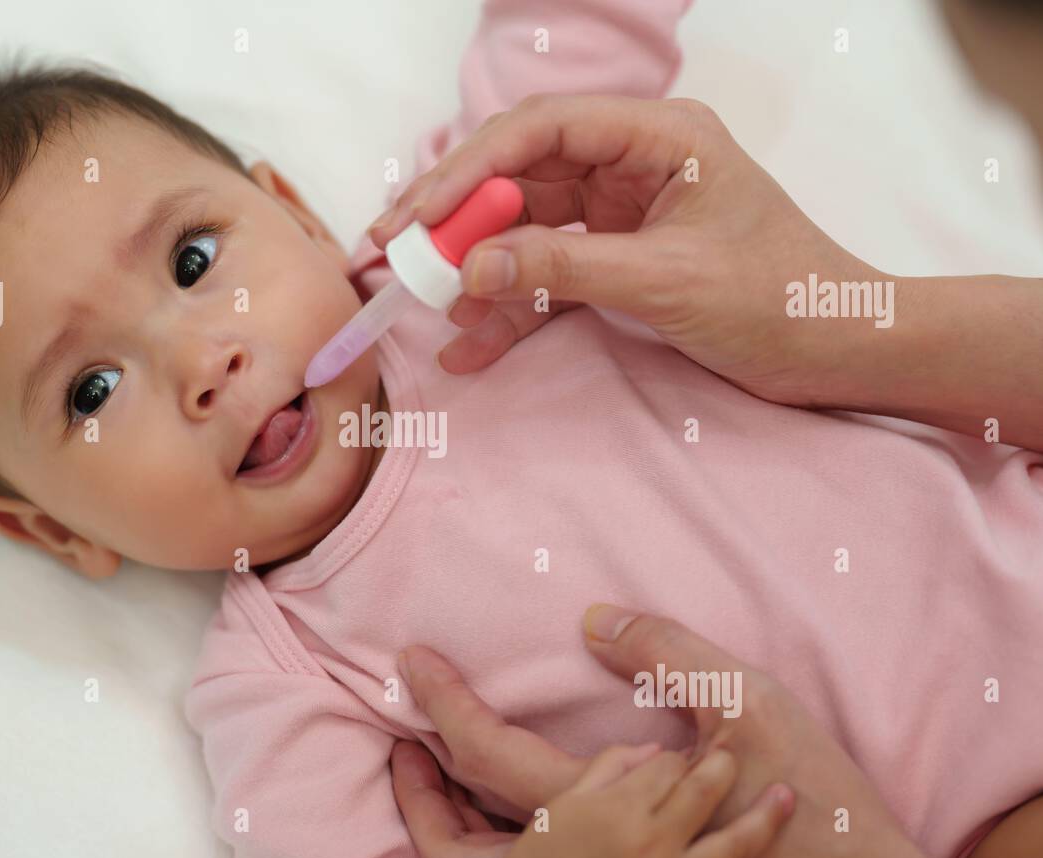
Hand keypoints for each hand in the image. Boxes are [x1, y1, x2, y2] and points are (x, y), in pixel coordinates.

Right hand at [369, 93, 882, 406]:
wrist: (840, 354)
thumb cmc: (781, 301)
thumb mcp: (667, 281)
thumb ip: (567, 268)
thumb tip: (472, 264)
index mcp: (657, 137)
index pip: (540, 130)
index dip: (468, 170)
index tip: (418, 219)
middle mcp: (632, 164)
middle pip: (519, 177)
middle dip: (455, 221)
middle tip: (390, 256)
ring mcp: (621, 214)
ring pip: (525, 231)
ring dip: (477, 271)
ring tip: (430, 310)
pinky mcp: (618, 261)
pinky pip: (548, 276)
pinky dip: (512, 309)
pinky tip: (472, 344)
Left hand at [392, 604, 935, 857]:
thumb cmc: (809, 795)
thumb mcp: (747, 704)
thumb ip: (667, 656)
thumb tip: (595, 620)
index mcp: (605, 807)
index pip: (491, 756)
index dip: (443, 705)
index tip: (412, 661)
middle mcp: (592, 852)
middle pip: (467, 837)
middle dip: (420, 783)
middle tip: (402, 722)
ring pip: (496, 855)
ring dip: (452, 809)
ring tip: (433, 754)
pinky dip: (499, 825)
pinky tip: (506, 792)